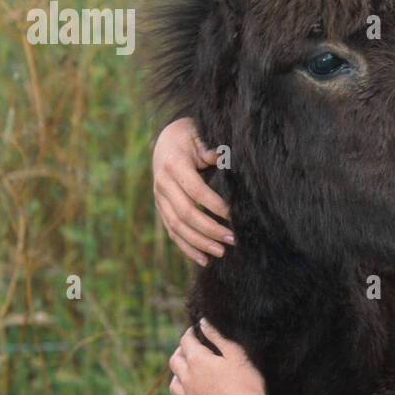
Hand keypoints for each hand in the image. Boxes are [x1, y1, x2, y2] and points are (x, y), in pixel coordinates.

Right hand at [152, 117, 233, 265]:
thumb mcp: (199, 135)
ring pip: (177, 227)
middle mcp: (162, 184)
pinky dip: (187, 248)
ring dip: (200, 243)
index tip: (234, 215)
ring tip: (222, 252)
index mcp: (173, 164)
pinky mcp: (162, 209)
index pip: (195, 190)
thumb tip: (222, 157)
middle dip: (210, 229)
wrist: (167, 140)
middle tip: (233, 239)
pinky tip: (204, 260)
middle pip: (185, 213)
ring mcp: (160, 199)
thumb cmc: (191, 137)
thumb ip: (210, 148)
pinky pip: (172, 233)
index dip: (215, 205)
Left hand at [168, 318, 269, 394]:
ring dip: (176, 377)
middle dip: (180, 351)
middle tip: (188, 349)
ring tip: (184, 374)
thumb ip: (218, 337)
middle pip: (174, 361)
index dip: (189, 333)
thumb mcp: (236, 354)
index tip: (195, 330)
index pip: (186, 342)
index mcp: (198, 361)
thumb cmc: (247, 383)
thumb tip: (202, 323)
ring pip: (173, 386)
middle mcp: (188, 380)